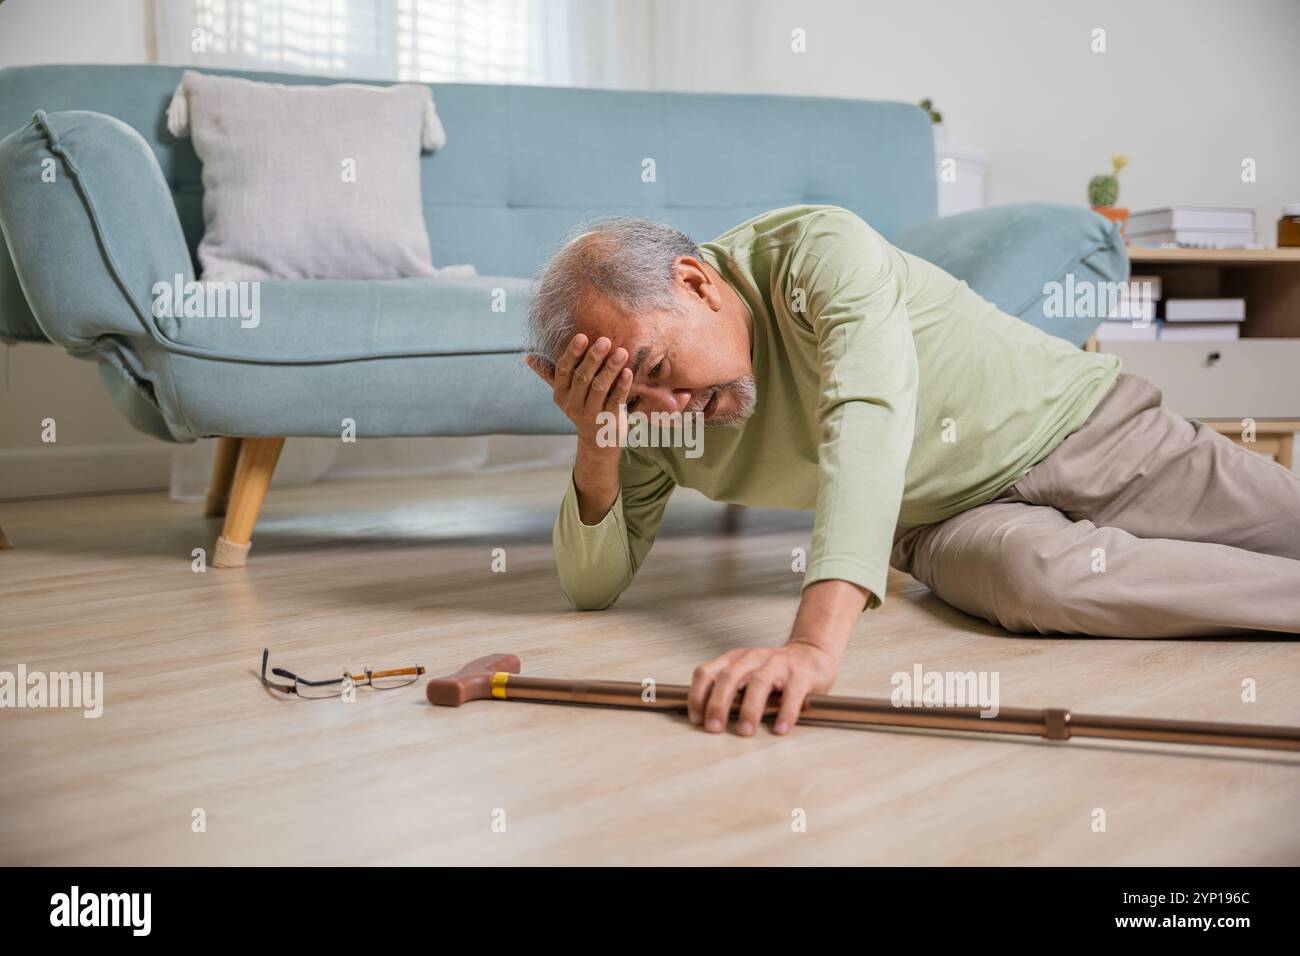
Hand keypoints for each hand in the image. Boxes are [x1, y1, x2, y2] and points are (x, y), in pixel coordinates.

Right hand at [525, 333, 631, 451]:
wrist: (598, 442)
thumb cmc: (583, 408)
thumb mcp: (565, 394)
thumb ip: (549, 375)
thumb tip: (528, 358)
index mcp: (561, 394)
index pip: (563, 371)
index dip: (572, 353)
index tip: (582, 336)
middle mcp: (572, 405)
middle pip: (582, 378)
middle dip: (593, 358)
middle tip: (605, 340)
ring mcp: (591, 414)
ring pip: (599, 388)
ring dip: (610, 368)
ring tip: (622, 352)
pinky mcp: (608, 421)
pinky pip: (615, 401)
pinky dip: (622, 386)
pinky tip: (628, 372)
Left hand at [688, 641, 839, 735]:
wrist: (812, 655)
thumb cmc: (773, 671)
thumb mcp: (745, 673)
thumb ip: (728, 690)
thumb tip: (704, 720)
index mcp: (735, 659)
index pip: (707, 672)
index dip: (698, 695)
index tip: (697, 720)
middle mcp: (753, 658)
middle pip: (729, 677)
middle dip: (718, 703)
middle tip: (714, 728)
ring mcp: (778, 664)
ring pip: (758, 682)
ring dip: (749, 709)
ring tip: (745, 732)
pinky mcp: (801, 674)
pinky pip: (792, 693)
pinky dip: (785, 712)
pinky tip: (780, 729)